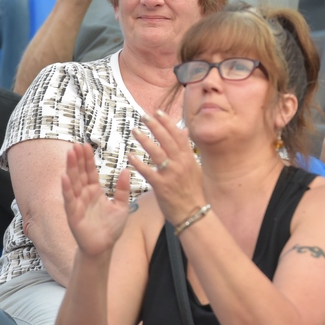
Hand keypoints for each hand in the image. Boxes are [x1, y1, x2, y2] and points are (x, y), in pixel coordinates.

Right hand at [61, 143, 131, 257]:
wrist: (104, 247)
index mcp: (95, 191)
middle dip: (78, 159)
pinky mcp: (73, 215)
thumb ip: (122, 189)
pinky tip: (64, 177)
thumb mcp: (121, 205)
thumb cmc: (111, 228)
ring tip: (70, 154)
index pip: (90, 172)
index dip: (88, 159)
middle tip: (76, 144)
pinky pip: (69, 200)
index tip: (86, 145)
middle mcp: (84, 195)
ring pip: (73, 183)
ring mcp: (77, 204)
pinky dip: (67, 189)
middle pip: (80, 174)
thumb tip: (126, 170)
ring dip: (71, 169)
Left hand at [127, 109, 204, 225]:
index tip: (158, 112)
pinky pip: (148, 171)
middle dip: (155, 126)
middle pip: (167, 140)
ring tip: (135, 131)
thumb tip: (183, 131)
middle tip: (144, 116)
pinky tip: (130, 156)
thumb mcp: (194, 166)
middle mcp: (181, 163)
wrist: (192, 211)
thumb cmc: (192, 189)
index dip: (168, 123)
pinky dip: (138, 163)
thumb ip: (186, 149)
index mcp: (189, 157)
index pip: (178, 135)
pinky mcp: (161, 186)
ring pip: (157, 153)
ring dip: (145, 140)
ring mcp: (171, 174)